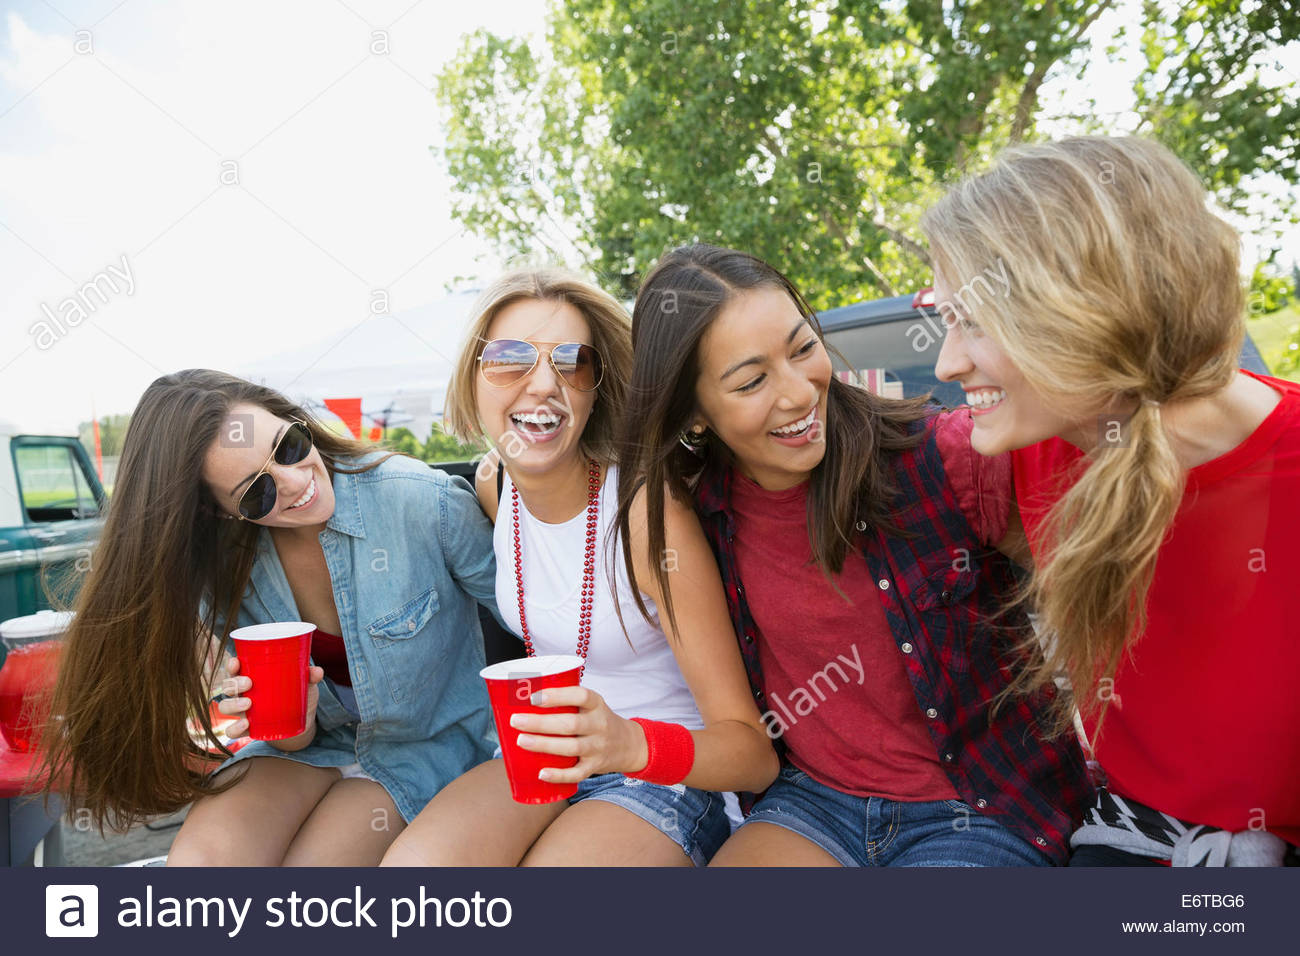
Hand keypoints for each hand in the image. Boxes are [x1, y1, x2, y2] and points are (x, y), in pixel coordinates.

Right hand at [216, 656, 324, 739]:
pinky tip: (245, 725)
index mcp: (251, 676)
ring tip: (248, 703)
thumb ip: (310, 676)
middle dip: (233, 683)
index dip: (231, 665)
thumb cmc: (297, 694)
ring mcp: (242, 711)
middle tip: (249, 683)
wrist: (301, 720)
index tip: (236, 662)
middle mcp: (242, 692)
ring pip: (225, 706)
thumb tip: (317, 671)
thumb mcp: (304, 684)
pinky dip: (235, 728)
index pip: (235, 668)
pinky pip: (232, 730)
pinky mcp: (246, 728)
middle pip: (227, 686)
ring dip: (232, 704)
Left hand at [508, 686, 648, 784]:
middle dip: (541, 723)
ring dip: (545, 745)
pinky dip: (559, 775)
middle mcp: (599, 725)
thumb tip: (521, 700)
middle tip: (516, 721)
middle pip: (570, 724)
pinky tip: (541, 773)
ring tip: (522, 741)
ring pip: (571, 748)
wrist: (629, 744)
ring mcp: (598, 747)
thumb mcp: (591, 706)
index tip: (534, 697)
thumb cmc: (598, 721)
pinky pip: (577, 773)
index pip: (580, 696)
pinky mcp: (594, 767)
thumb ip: (566, 702)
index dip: (557, 696)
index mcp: (597, 705)